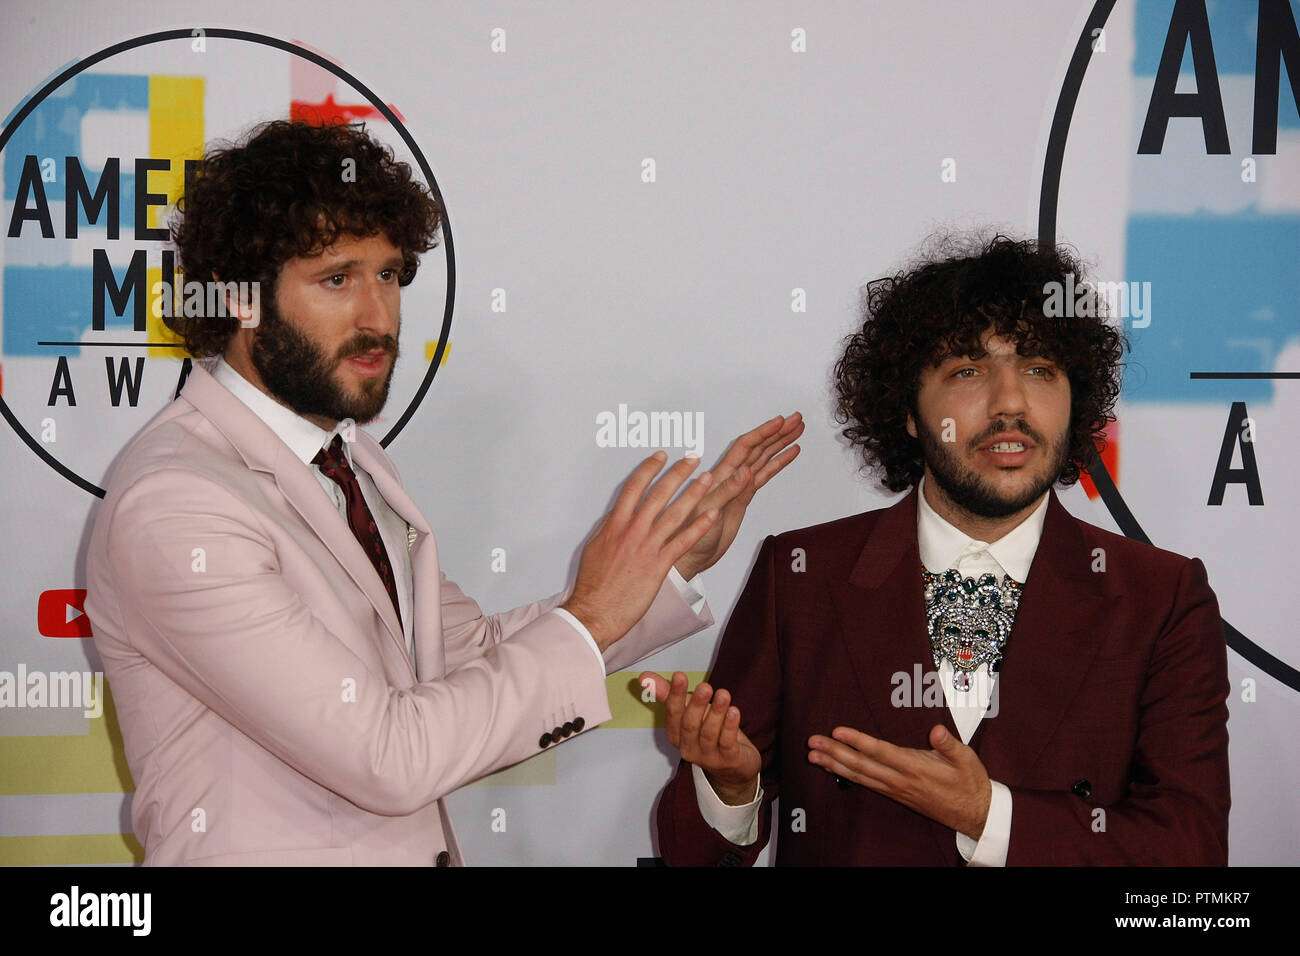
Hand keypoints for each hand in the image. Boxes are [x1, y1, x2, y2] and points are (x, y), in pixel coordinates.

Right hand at [562, 452, 718, 650]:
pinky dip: (700, 525)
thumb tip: (617, 514)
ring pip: (675, 512)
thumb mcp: (595, 547)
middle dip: (678, 473)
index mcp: (615, 524)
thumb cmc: (593, 584)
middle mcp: (632, 530)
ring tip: (708, 478)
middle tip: (693, 458)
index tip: (661, 456)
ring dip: (694, 493)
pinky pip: (684, 540)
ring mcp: (647, 547)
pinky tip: (713, 513)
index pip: (634, 487)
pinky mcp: (659, 565)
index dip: (649, 469)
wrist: (594, 610)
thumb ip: (609, 528)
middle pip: (659, 493)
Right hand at [640, 671, 760, 805]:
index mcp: (676, 735)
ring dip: (716, 712)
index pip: (673, 714)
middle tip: (705, 686)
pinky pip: (727, 743)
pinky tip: (734, 711)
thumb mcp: (687, 711)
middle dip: (696, 705)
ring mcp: (708, 756)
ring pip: (709, 733)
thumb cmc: (706, 731)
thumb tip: (643, 677)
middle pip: (689, 725)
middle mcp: (689, 747)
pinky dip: (730, 727)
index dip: (675, 695)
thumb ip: (668, 694)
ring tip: (723, 694)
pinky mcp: (728, 760)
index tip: (679, 675)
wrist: (732, 764)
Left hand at [672, 413, 803, 580]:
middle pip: (758, 447)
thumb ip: (726, 491)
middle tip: (797, 419)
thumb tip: (745, 472)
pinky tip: (788, 455)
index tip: (781, 422)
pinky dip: (777, 464)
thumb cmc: (687, 535)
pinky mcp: (743, 498)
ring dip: (780, 444)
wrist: (689, 556)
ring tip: (798, 430)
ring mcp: (738, 486)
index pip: (745, 448)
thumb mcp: (707, 512)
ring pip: (763, 458)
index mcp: (720, 476)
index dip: (763, 433)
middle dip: (778, 432)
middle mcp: (730, 477)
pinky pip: (763, 475)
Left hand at [807, 724, 991, 838]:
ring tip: (813, 755)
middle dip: (834, 752)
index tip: (838, 731)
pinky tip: (833, 768)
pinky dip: (846, 775)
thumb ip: (949, 744)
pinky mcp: (895, 794)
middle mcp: (900, 780)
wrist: (975, 813)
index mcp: (915, 768)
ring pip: (859, 776)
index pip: (880, 752)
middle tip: (812, 742)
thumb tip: (937, 730)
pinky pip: (866, 784)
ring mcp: (896, 789)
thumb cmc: (970, 783)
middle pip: (861, 765)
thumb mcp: (967, 759)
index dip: (858, 741)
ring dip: (834, 765)